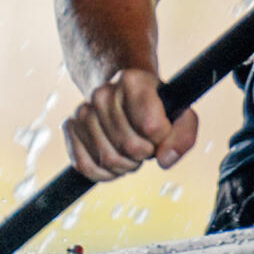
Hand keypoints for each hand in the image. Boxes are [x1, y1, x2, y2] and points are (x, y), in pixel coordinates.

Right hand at [63, 58, 196, 182]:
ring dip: (125, 165)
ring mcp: (82, 109)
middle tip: (145, 145)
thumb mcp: (180, 114)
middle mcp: (103, 92)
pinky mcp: (69, 126)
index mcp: (133, 80)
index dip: (162, 139)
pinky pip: (85, 166)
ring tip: (130, 151)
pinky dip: (104, 173)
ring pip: (108, 159)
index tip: (161, 131)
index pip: (152, 127)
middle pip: (131, 147)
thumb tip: (165, 159)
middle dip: (144, 155)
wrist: (123, 94)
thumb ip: (184, 136)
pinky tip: (113, 161)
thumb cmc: (156, 108)